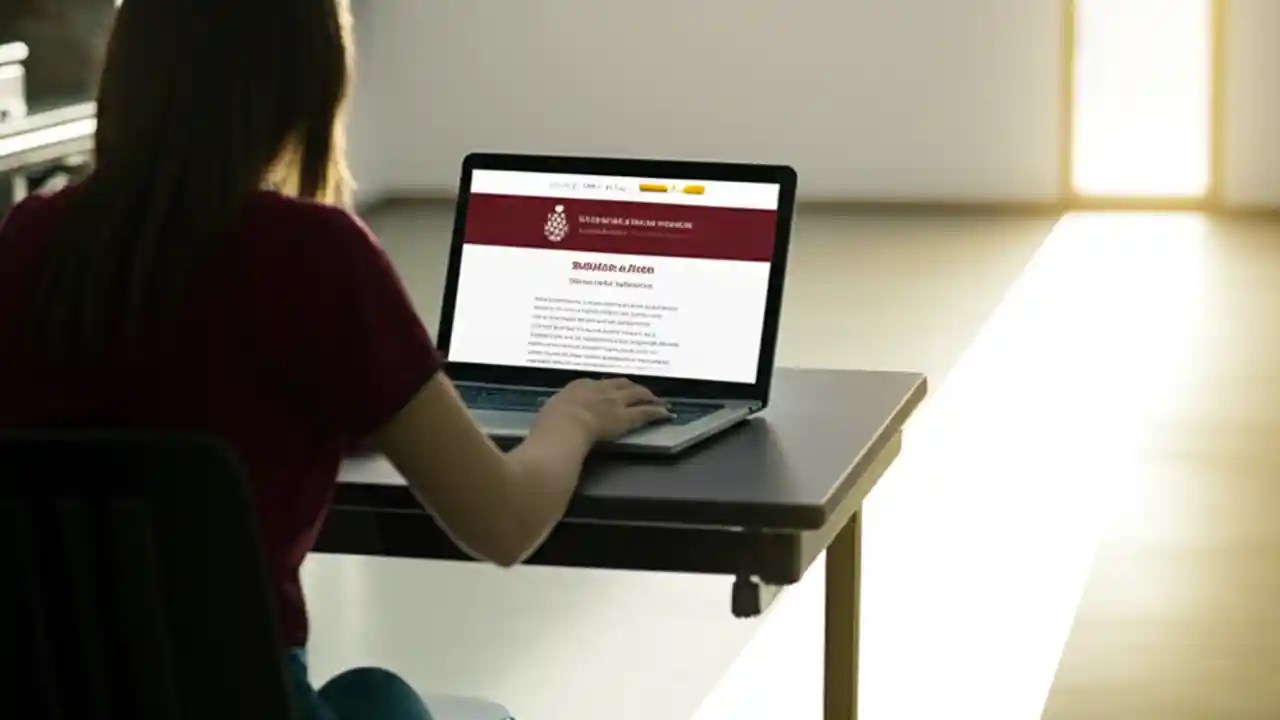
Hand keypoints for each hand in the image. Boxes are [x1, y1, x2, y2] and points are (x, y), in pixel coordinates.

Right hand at [537, 378, 671, 442]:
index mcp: (581, 385)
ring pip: (638, 394)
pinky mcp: (626, 417)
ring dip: (649, 396)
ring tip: (658, 401)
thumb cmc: (551, 421)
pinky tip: (665, 413)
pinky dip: (657, 412)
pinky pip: (646, 412)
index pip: (600, 383)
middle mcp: (601, 389)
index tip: (613, 391)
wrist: (565, 425)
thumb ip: (558, 408)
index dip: (610, 387)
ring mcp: (616, 401)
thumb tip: (555, 415)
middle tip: (641, 391)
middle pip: (623, 384)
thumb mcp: (551, 408)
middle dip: (633, 387)